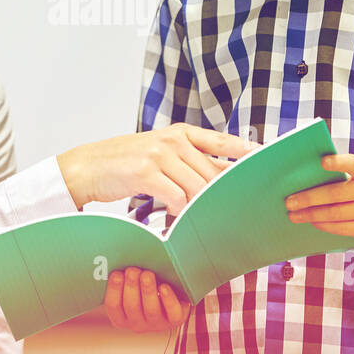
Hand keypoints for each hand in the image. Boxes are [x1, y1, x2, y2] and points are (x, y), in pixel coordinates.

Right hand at [57, 123, 260, 216]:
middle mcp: (173, 140)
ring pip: (197, 187)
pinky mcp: (146, 172)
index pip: (223, 141)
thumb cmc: (124, 163)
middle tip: (238, 210)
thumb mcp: (160, 153)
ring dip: (202, 207)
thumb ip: (189, 162)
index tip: (267, 160)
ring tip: (206, 221)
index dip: (246, 152)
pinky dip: (180, 212)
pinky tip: (177, 219)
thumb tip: (222, 178)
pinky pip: (176, 197)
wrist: (86, 167)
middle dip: (225, 193)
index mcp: (180, 132)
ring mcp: (160, 154)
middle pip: (213, 171)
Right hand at [103, 267, 189, 332]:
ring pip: (151, 309)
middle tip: (133, 270)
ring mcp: (156, 324)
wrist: (172, 297)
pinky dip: (168, 300)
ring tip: (147, 274)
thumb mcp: (132, 284)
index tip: (117, 273)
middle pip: (132, 307)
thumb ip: (124, 276)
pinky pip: (172, 313)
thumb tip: (118, 257)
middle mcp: (137, 324)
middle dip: (131, 287)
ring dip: (148, 290)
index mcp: (122, 317)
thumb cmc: (145, 286)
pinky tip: (164, 287)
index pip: (113, 306)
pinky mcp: (175, 320)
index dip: (114, 290)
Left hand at [283, 154, 353, 244]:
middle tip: (289, 201)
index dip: (339, 163)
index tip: (322, 162)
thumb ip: (346, 171)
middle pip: (336, 194)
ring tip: (294, 214)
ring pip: (335, 214)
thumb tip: (308, 178)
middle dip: (309, 198)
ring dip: (311, 214)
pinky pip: (341, 228)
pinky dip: (323, 225)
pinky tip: (312, 221)